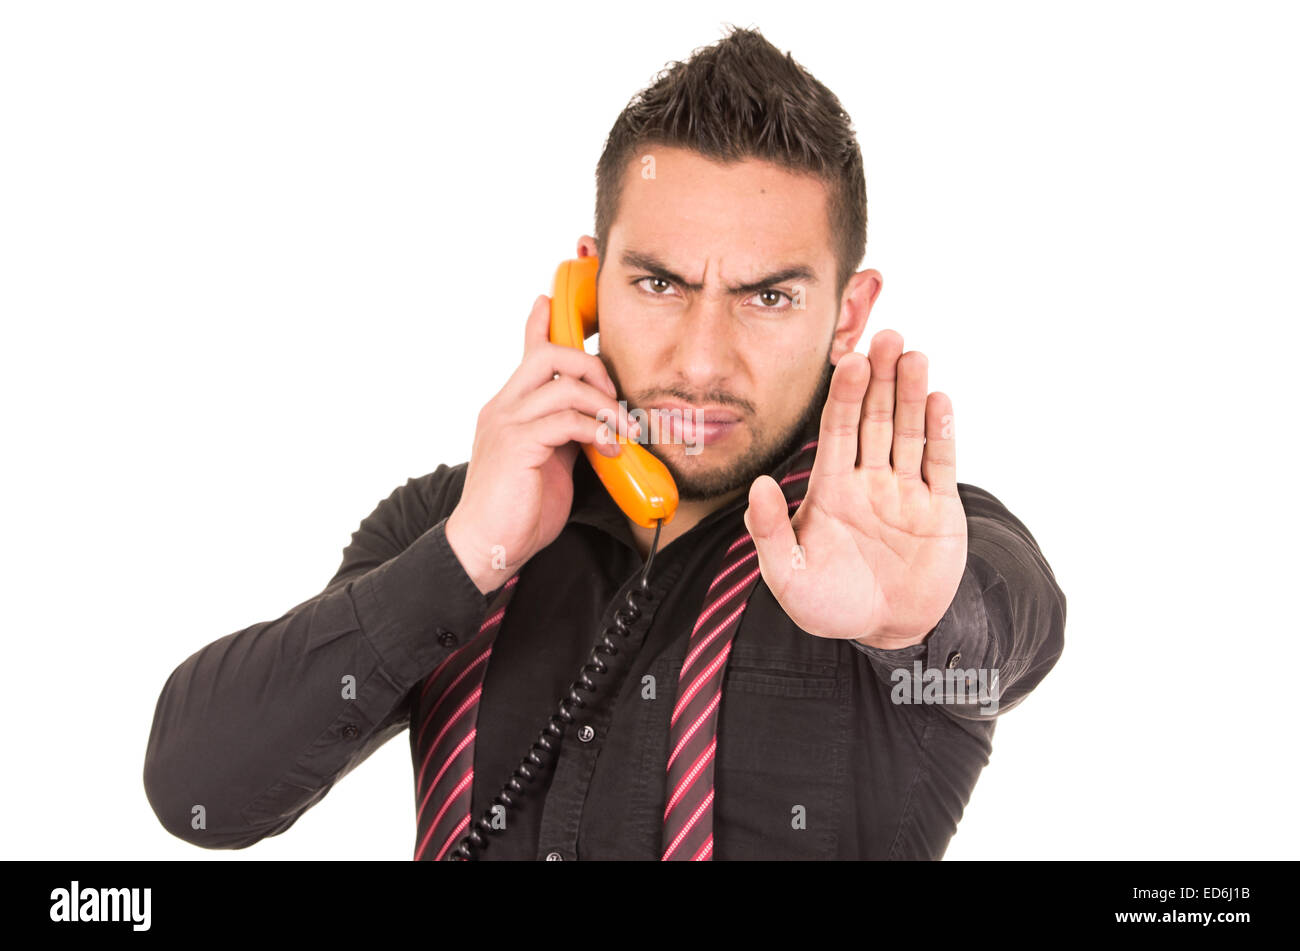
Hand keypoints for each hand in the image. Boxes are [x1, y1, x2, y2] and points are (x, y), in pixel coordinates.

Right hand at [446, 294, 638, 594]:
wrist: (485, 547)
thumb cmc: (518, 511)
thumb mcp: (549, 462)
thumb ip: (565, 434)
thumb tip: (596, 421)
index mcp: (509, 408)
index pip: (527, 353)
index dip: (541, 324)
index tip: (551, 301)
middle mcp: (503, 408)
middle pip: (548, 355)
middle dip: (591, 366)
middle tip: (614, 399)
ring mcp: (507, 424)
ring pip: (563, 385)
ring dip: (604, 406)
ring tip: (623, 432)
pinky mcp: (517, 445)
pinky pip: (566, 420)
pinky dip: (597, 431)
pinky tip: (610, 449)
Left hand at [742, 330, 967, 648]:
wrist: (884, 632)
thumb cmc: (829, 605)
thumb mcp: (788, 575)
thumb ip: (770, 532)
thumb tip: (757, 486)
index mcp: (831, 489)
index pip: (836, 430)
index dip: (843, 395)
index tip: (848, 359)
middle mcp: (869, 480)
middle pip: (875, 419)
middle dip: (880, 378)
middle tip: (886, 336)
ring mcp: (906, 492)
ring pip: (909, 432)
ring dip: (912, 393)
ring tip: (914, 354)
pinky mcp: (939, 509)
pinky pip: (941, 463)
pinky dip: (942, 433)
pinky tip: (940, 400)